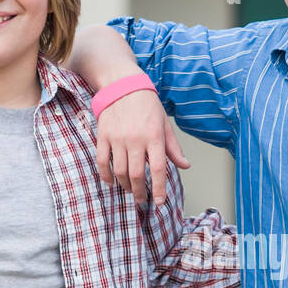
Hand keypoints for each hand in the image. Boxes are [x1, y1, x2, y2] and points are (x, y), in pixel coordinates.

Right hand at [94, 89, 189, 206]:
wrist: (122, 84)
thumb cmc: (147, 105)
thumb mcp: (164, 124)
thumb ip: (173, 147)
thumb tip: (184, 166)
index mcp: (154, 137)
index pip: (159, 169)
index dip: (159, 189)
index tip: (159, 202)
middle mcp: (136, 139)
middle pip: (137, 174)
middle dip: (140, 192)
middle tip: (142, 200)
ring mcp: (118, 138)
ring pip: (120, 171)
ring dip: (125, 185)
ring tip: (130, 190)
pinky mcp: (103, 136)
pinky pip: (102, 161)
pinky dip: (106, 175)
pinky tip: (111, 182)